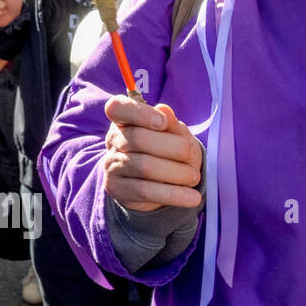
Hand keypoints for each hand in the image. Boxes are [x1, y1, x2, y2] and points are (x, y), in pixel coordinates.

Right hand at [102, 97, 203, 212]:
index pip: (118, 108)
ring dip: (177, 173)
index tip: (162, 122)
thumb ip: (171, 123)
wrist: (159, 182)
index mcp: (123, 119)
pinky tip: (192, 198)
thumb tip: (164, 110)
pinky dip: (174, 195)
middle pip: (139, 138)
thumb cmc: (168, 150)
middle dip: (174, 148)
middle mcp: (114, 140)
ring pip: (144, 166)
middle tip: (191, 157)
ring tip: (193, 177)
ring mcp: (112, 165)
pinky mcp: (117, 188)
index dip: (139, 113)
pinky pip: (146, 191)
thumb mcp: (175, 134)